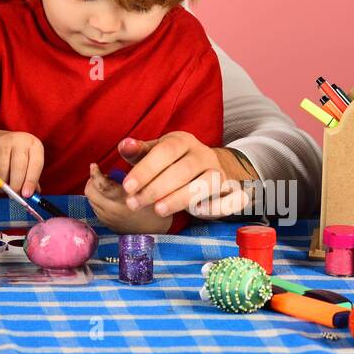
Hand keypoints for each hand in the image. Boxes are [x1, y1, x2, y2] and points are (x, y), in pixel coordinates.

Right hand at [0, 129, 43, 197]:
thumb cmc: (19, 156)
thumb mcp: (30, 162)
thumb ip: (31, 179)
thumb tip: (30, 196)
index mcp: (34, 145)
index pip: (36, 164)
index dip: (31, 181)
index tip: (26, 195)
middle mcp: (19, 141)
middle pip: (18, 166)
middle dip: (16, 185)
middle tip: (14, 195)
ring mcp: (3, 142)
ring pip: (2, 169)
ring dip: (2, 184)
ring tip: (4, 187)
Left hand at [84, 164, 173, 233]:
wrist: (164, 226)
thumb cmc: (163, 192)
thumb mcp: (156, 172)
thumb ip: (140, 156)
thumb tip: (124, 143)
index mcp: (127, 197)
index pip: (102, 186)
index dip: (95, 174)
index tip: (94, 165)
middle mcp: (116, 211)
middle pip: (91, 192)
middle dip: (94, 181)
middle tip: (104, 174)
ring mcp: (111, 220)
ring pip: (91, 200)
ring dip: (97, 190)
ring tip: (110, 184)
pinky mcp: (110, 226)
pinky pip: (96, 209)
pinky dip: (100, 200)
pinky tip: (112, 196)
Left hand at [119, 132, 249, 218]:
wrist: (202, 169)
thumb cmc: (169, 162)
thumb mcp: (152, 153)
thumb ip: (137, 152)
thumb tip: (124, 145)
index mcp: (182, 141)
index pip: (165, 152)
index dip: (146, 169)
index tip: (127, 187)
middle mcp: (203, 154)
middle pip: (182, 170)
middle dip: (155, 189)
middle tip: (134, 204)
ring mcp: (219, 172)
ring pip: (205, 184)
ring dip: (180, 198)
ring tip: (158, 210)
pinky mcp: (229, 192)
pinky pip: (229, 200)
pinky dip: (216, 207)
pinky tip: (196, 213)